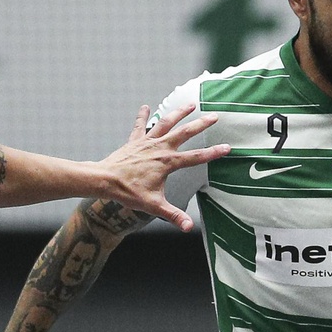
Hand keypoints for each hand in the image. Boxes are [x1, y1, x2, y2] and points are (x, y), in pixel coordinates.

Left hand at [95, 103, 227, 232]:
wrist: (104, 180)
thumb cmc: (128, 192)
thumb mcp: (153, 205)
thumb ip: (173, 215)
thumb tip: (188, 227)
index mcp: (167, 162)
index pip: (195, 157)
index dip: (212, 153)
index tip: (227, 147)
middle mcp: (159, 148)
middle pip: (184, 133)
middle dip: (201, 124)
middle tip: (214, 116)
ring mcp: (146, 142)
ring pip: (166, 123)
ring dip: (179, 113)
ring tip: (190, 104)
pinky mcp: (134, 141)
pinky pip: (140, 126)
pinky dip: (143, 116)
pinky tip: (146, 106)